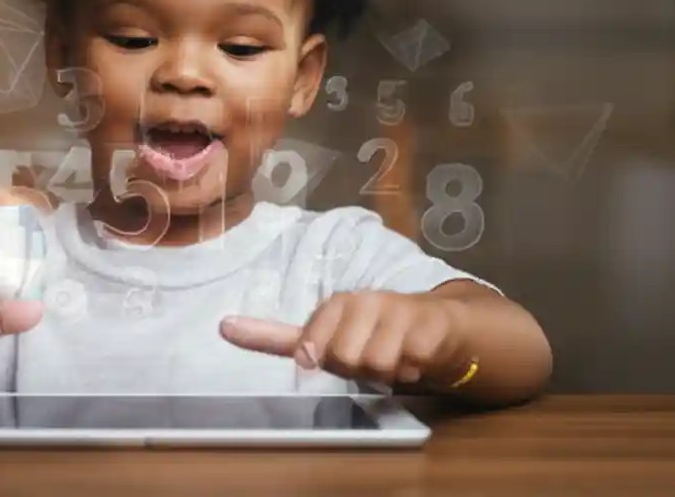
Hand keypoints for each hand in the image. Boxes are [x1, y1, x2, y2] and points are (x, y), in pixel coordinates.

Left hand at [218, 290, 467, 385]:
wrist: (447, 328)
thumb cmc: (384, 336)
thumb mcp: (341, 340)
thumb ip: (297, 340)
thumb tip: (228, 327)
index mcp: (338, 307)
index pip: (303, 330)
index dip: (275, 338)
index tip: (227, 327)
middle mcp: (362, 301)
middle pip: (340, 358)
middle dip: (356, 370)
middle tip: (372, 359)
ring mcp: (395, 308)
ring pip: (373, 363)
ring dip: (387, 372)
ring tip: (397, 359)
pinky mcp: (427, 321)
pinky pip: (408, 362)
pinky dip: (413, 369)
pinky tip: (418, 358)